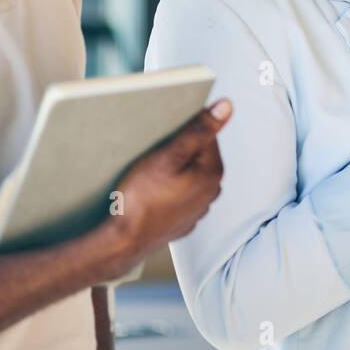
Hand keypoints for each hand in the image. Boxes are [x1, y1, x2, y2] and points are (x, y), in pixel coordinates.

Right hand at [95, 99, 230, 278]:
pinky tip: (151, 193)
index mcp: (213, 172)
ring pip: (187, 176)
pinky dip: (168, 189)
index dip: (182, 131)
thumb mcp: (168, 156)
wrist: (123, 242)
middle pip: (197, 155)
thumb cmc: (142, 198)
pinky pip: (179, 194)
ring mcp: (199, 208)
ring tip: (149, 175)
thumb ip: (199, 130)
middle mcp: (212, 191)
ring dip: (173, 170)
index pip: (206, 135)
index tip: (162, 139)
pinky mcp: (184, 219)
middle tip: (153, 156)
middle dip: (178, 151)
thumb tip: (226, 106)